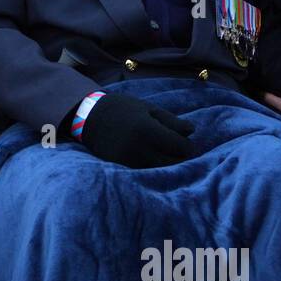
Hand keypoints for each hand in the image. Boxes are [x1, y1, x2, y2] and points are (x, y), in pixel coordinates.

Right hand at [76, 91, 198, 168]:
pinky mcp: (120, 168)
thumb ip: (171, 121)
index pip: (181, 147)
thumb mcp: (148, 109)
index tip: (187, 143)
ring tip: (167, 157)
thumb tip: (192, 131)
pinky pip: (144, 172)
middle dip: (180, 158)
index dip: (188, 146)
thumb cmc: (121, 108)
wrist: (88, 117)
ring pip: (159, 171)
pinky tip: (152, 160)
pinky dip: (151, 168)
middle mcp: (139, 148)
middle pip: (173, 163)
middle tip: (180, 153)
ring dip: (167, 165)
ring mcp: (128, 161)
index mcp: (148, 130)